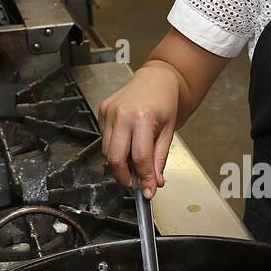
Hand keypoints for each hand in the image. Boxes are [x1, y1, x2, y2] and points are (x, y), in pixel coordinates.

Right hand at [98, 66, 178, 195]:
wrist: (156, 79)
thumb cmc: (165, 102)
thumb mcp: (169, 132)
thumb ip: (159, 159)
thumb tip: (154, 183)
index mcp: (142, 118)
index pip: (140, 158)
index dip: (144, 179)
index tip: (148, 191)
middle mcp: (122, 114)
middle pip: (115, 158)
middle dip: (124, 177)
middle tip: (134, 184)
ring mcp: (109, 112)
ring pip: (107, 151)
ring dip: (119, 163)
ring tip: (133, 164)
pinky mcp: (102, 111)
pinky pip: (104, 139)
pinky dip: (115, 148)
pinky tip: (126, 144)